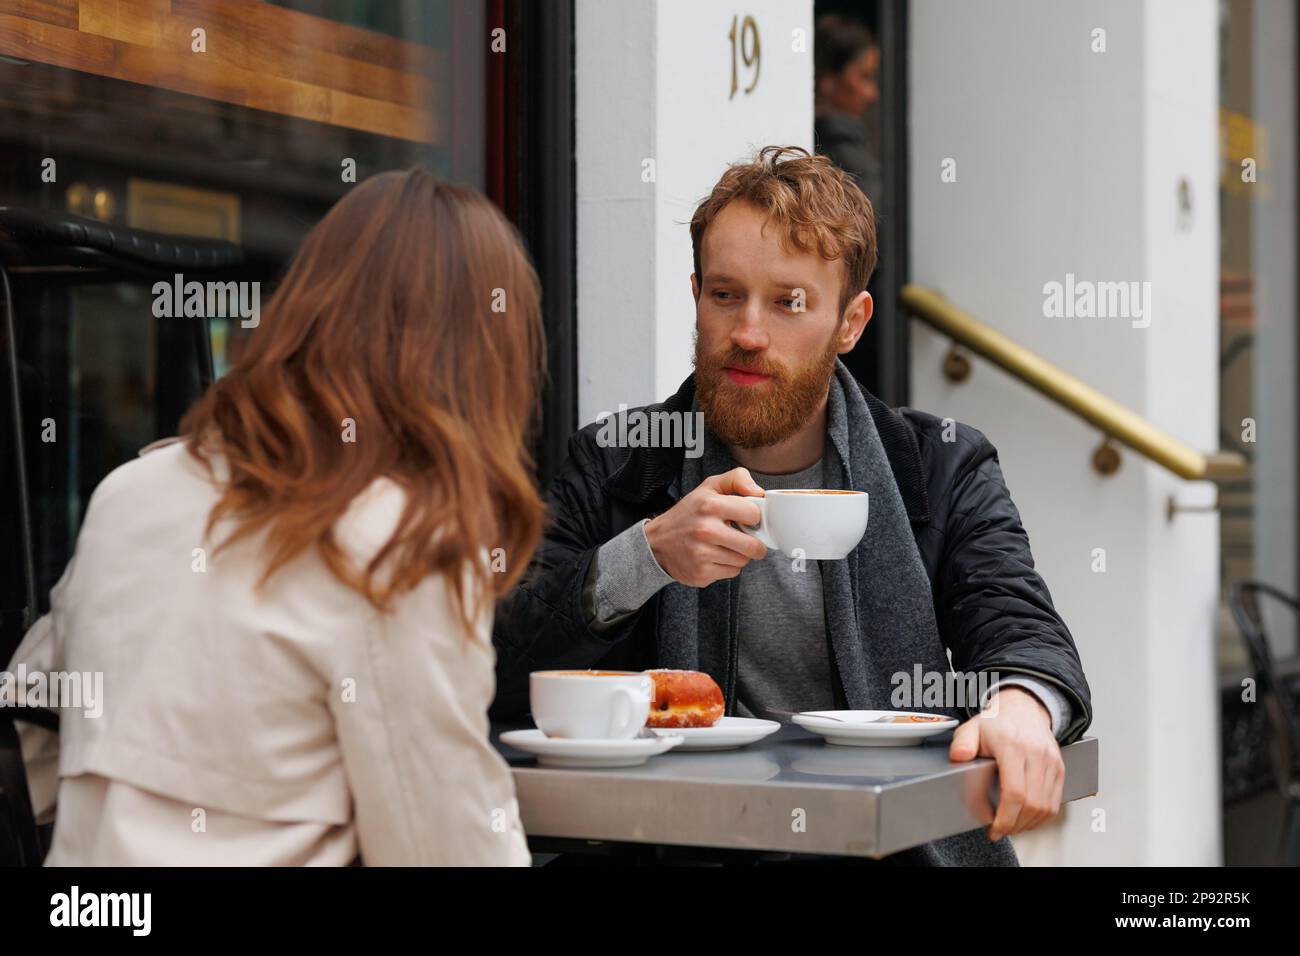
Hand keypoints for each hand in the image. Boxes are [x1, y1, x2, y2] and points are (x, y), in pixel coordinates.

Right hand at [643, 467, 768, 587]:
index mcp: (710, 505)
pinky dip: (728, 566)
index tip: (746, 519)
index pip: (754, 514)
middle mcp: (706, 530)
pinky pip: (732, 573)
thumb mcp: (709, 487)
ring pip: (743, 561)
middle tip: (746, 538)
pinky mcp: (701, 573)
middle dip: (754, 543)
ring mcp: (702, 554)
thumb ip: (737, 479)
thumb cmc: (689, 513)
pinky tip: (715, 556)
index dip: (753, 517)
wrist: (657, 542)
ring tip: (725, 545)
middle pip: (753, 546)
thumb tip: (759, 492)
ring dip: (739, 555)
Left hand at [949, 687, 1064, 840]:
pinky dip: (1041, 816)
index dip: (1005, 817)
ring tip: (1011, 826)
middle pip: (1031, 804)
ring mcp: (1051, 762)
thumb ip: (962, 742)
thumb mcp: (972, 727)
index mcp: (1012, 746)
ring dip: (1028, 823)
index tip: (994, 828)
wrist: (1024, 708)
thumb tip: (958, 756)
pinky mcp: (1060, 768)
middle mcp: (1036, 754)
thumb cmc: (997, 722)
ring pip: (1045, 806)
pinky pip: (1055, 801)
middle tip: (1000, 830)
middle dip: (1015, 824)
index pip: (1014, 791)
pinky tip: (1027, 818)